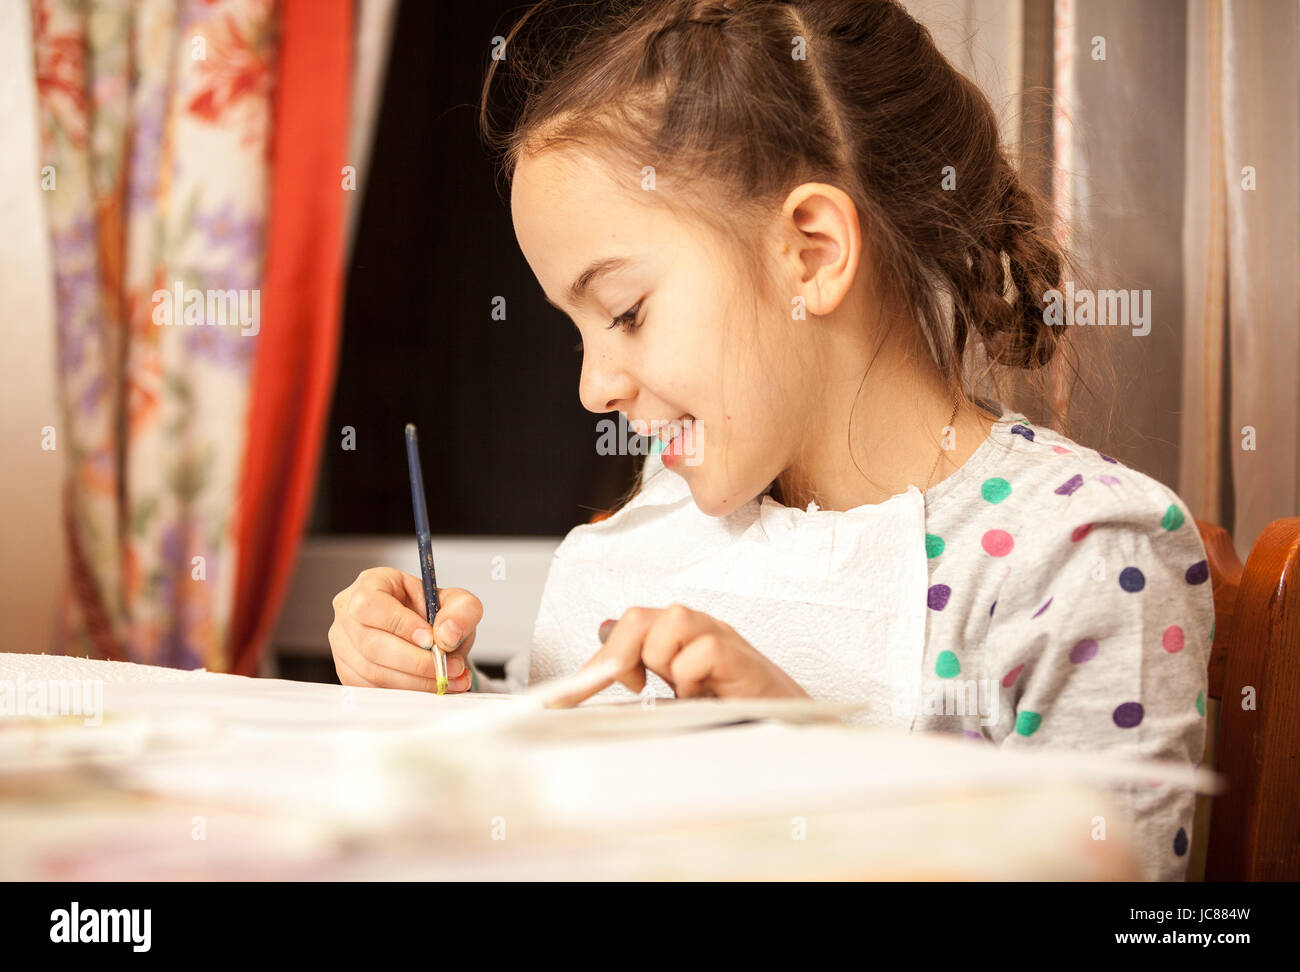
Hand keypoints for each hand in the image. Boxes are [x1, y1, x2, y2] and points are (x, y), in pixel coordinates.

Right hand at [329, 567, 481, 692]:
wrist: (432, 640)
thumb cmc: (436, 615)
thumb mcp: (458, 603)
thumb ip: (462, 611)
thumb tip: (447, 636)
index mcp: (370, 584)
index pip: (371, 604)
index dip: (401, 625)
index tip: (432, 641)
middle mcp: (348, 614)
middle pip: (371, 644)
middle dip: (416, 662)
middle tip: (450, 668)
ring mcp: (343, 646)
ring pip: (372, 672)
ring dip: (416, 682)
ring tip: (449, 680)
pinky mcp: (348, 673)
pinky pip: (372, 690)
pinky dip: (406, 692)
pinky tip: (433, 688)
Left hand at [550, 604, 810, 706]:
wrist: (787, 724)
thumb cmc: (730, 708)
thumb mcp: (673, 697)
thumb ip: (640, 678)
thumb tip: (593, 670)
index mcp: (675, 636)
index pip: (623, 628)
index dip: (593, 664)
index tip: (563, 701)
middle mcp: (695, 628)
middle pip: (637, 617)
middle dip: (621, 658)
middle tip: (634, 688)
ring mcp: (719, 636)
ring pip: (669, 622)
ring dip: (665, 663)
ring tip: (683, 689)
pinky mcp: (738, 654)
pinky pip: (701, 650)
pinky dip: (693, 677)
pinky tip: (705, 693)